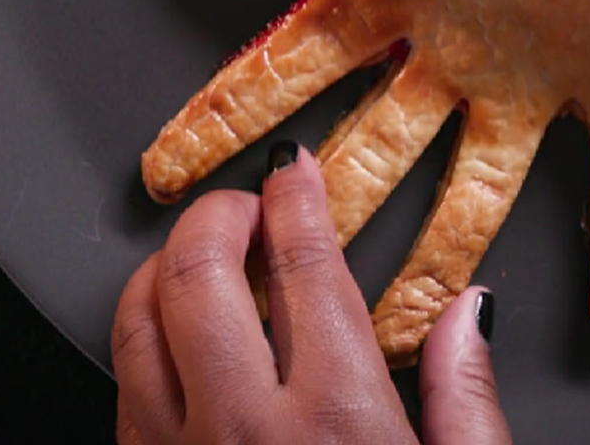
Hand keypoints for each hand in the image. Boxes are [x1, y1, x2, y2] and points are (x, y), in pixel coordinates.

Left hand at [112, 143, 514, 444]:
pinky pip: (121, 388)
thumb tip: (468, 314)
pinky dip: (141, 340)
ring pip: (137, 324)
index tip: (295, 171)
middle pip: (199, 275)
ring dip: (166, 271)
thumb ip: (466, 398)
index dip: (296, 198)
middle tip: (249, 208)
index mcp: (337, 422)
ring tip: (203, 259)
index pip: (304, 268)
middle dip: (221, 216)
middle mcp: (245, 432)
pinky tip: (173, 337)